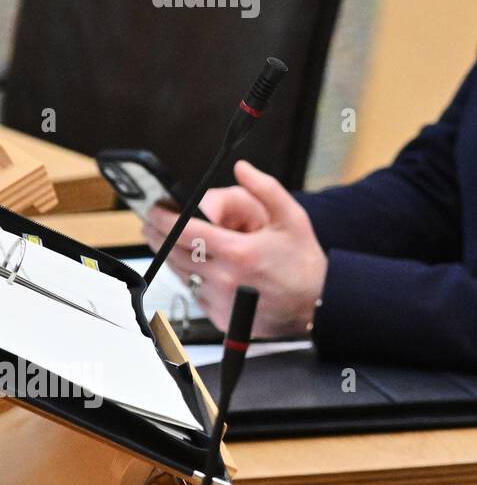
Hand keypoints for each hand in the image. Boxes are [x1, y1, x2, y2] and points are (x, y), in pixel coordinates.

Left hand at [142, 159, 327, 338]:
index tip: (155, 208)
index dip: (163, 219)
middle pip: (173, 253)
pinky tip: (196, 265)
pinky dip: (189, 277)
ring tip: (169, 240)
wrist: (314, 306)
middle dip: (158, 235)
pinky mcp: (218, 316)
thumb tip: (241, 168)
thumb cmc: (303, 264)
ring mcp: (218, 299)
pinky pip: (192, 292)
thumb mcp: (292, 219)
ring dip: (170, 255)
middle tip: (153, 222)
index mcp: (238, 252)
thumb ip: (265, 189)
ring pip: (179, 273)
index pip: (184, 233)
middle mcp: (224, 278)